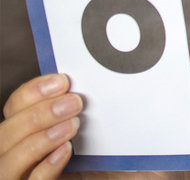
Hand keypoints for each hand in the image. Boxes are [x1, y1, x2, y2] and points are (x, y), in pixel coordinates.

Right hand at [0, 75, 184, 179]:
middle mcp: (27, 157)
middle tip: (74, 102)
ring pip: (7, 164)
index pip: (15, 109)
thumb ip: (99, 107)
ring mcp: (30, 176)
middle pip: (3, 136)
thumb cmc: (126, 159)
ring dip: (38, 140)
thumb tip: (111, 71)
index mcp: (38, 131)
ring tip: (72, 126)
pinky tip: (65, 152)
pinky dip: (45, 168)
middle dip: (36, 115)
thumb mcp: (112, 128)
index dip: (31, 93)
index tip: (62, 80)